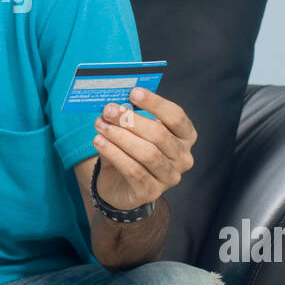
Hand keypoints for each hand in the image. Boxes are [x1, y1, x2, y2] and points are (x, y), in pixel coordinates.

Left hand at [91, 87, 196, 210]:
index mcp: (185, 136)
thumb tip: (113, 101)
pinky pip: (133, 170)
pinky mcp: (151, 192)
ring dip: (120, 137)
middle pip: (159, 135)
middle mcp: (183, 157)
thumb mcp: (134, 131)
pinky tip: (99, 142)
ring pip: (147, 153)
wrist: (121, 185)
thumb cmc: (131, 150)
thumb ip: (128, 116)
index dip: (156, 103)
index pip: (176, 116)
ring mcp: (169, 177)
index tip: (133, 92)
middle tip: (108, 110)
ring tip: (100, 125)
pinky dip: (114, 153)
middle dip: (131, 120)